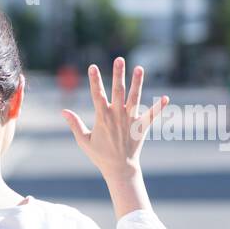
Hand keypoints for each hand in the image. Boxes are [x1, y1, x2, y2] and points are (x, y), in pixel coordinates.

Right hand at [62, 57, 168, 180]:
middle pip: (118, 91)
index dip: (94, 80)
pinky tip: (166, 98)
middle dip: (118, 74)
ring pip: (134, 98)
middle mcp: (117, 116)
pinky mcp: (141, 127)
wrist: (119, 169)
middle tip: (119, 59)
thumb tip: (63, 111)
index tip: (92, 66)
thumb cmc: (100, 155)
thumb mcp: (84, 140)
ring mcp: (130, 121)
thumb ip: (74, 124)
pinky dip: (159, 108)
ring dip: (137, 83)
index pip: (97, 94)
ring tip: (139, 68)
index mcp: (102, 118)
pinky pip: (151, 116)